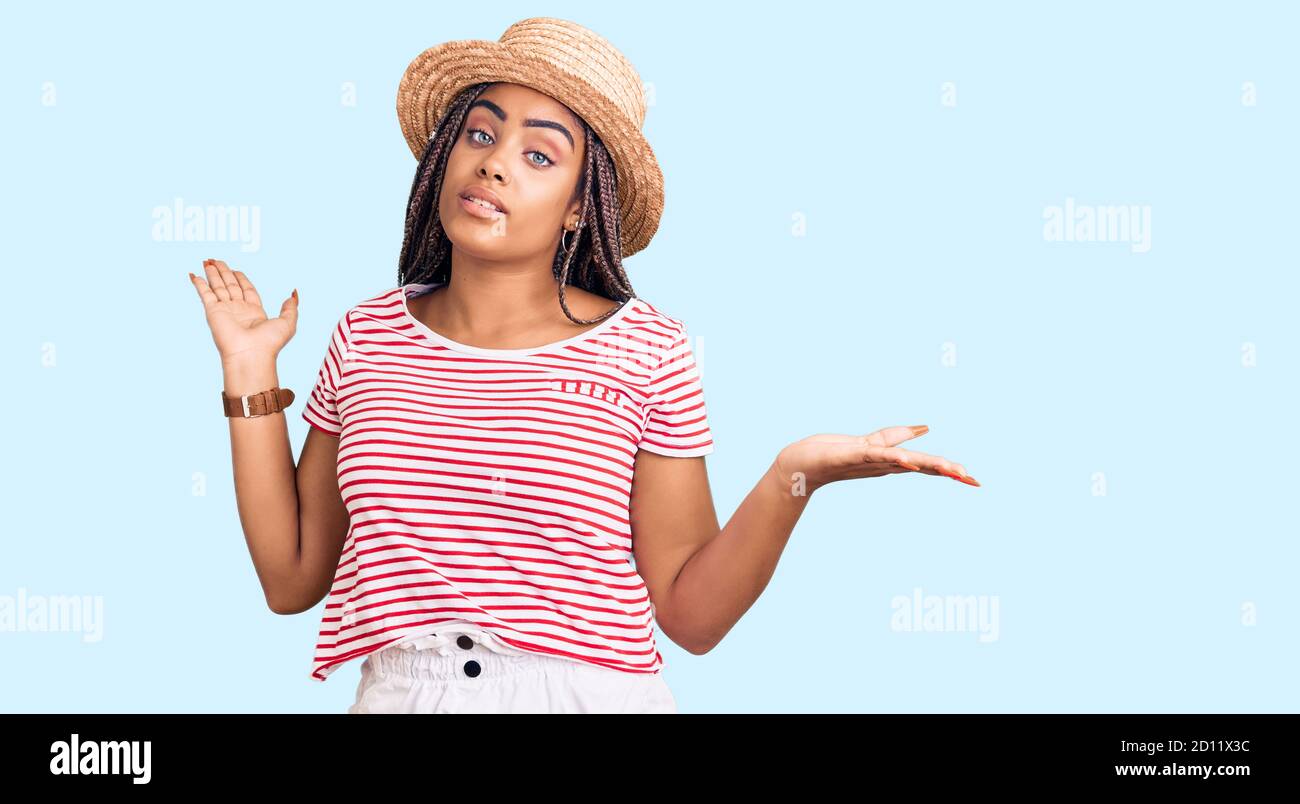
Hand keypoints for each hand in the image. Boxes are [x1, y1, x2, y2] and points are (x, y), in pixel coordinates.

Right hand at [188, 258, 298, 364]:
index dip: (241, 278)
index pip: (246, 289)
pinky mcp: (213, 312)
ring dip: (212, 274)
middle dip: (224, 272)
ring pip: (217, 286)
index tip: (235, 269)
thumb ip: (291, 307)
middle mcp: (238, 310)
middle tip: (216, 260)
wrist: (251, 354)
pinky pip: (204, 294)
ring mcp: (225, 310)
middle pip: (230, 285)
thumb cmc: (269, 343)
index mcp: (255, 312)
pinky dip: (199, 284)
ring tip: (207, 261)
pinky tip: (194, 274)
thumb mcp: (288, 322)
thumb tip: (294, 294)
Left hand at [772, 425, 978, 494]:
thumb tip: (924, 428)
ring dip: (928, 465)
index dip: (949, 471)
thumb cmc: (832, 454)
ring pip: (904, 462)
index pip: (926, 465)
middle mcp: (883, 465)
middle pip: (921, 466)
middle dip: (947, 472)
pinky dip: (894, 457)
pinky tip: (909, 460)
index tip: (974, 480)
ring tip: (951, 469)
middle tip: (972, 479)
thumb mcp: (869, 443)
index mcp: (891, 462)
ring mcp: (869, 461)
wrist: (798, 464)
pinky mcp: (852, 454)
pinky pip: (876, 455)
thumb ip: (895, 436)